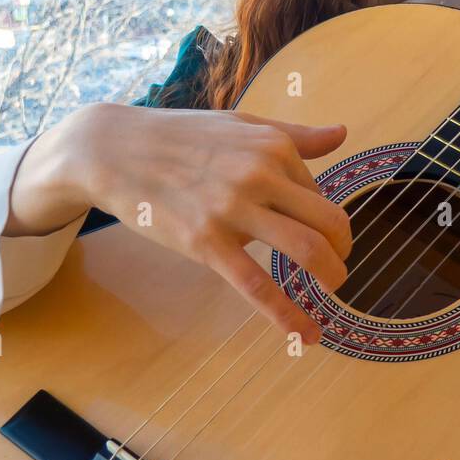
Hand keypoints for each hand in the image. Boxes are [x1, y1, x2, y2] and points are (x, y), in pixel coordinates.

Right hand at [74, 103, 351, 343]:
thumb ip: (296, 135)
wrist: (115, 150)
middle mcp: (260, 174)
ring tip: (334, 289)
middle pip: (328, 221)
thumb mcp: (242, 124)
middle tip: (339, 266)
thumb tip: (342, 134)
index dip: (322, 219)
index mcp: (273, 146)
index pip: (319, 192)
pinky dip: (287, 314)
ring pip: (305, 249)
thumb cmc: (182, 137)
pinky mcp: (206, 243)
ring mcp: (233, 209)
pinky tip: (305, 334)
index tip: (319, 235)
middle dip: (344, 250)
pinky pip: (256, 285)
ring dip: (331, 276)